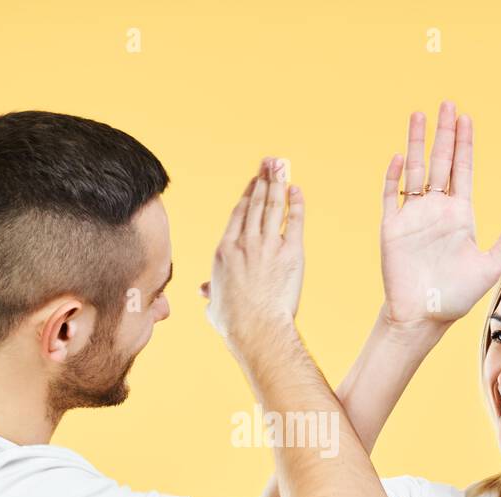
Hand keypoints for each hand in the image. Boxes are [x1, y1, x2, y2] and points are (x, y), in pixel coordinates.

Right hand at [202, 157, 304, 348]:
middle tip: (270, 163)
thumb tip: (204, 291)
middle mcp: (245, 242)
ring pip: (273, 206)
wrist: (256, 328)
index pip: (238, 214)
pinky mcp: (290, 253)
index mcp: (224, 250)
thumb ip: (211, 292)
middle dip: (264, 179)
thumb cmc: (233, 322)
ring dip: (278, 183)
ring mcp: (267, 245)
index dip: (248, 195)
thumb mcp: (215, 305)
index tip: (254, 183)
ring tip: (282, 167)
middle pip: (256, 203)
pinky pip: (294, 221)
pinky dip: (296, 203)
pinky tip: (297, 190)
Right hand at [381, 101, 500, 328]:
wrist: (423, 316)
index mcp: (459, 214)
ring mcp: (412, 216)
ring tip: (419, 116)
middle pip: (440, 162)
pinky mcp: (391, 228)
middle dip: (443, 133)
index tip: (466, 117)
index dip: (464, 144)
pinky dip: (394, 177)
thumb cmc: (456, 295)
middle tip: (446, 104)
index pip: (462, 170)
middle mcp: (436, 209)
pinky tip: (399, 157)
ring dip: (416, 143)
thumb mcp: (490, 265)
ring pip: (414, 170)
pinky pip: (391, 196)